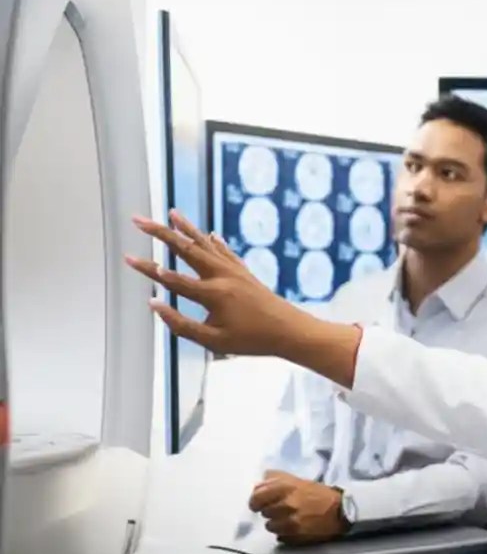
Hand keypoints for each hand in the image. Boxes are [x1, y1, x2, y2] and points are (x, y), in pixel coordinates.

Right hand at [124, 212, 360, 385]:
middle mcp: (222, 275)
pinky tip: (210, 233)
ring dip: (186, 228)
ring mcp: (235, 271)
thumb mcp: (213, 341)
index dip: (149, 270)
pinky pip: (225, 252)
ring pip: (206, 244)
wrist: (290, 330)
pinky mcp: (245, 272)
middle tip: (139, 220)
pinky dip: (214, 241)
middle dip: (160, 233)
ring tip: (171, 212)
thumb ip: (181, 325)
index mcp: (212, 293)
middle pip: (186, 249)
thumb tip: (155, 305)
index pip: (172, 279)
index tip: (129, 258)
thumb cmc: (252, 340)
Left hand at [249, 470, 347, 544]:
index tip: (259, 504)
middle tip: (280, 509)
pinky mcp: (295, 536)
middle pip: (263, 512)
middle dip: (270, 511)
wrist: (340, 510)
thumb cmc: (318, 493)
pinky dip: (284, 533)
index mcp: (286, 487)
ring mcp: (290, 521)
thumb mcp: (298, 480)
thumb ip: (277, 478)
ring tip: (289, 519)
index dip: (256, 501)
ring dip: (277, 523)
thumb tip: (260, 481)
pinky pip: (279, 536)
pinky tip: (294, 527)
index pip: (257, 497)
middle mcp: (286, 504)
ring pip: (270, 526)